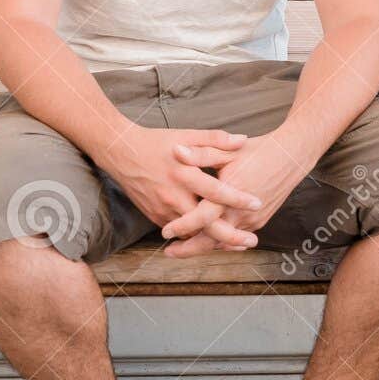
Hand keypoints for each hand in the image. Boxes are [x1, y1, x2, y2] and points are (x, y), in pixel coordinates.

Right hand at [105, 126, 264, 251]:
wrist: (120, 153)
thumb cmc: (156, 142)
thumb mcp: (186, 135)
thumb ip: (215, 139)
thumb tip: (243, 140)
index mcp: (184, 174)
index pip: (216, 191)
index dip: (238, 199)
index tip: (258, 203)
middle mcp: (174, 196)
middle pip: (206, 224)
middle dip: (230, 236)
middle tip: (252, 241)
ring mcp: (163, 210)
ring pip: (193, 233)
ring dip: (215, 241)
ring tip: (238, 244)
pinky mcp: (156, 216)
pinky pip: (180, 232)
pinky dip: (196, 236)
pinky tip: (213, 239)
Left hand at [158, 130, 308, 257]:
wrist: (291, 157)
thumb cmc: (257, 151)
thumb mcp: (227, 151)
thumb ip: (201, 154)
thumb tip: (176, 151)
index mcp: (230, 193)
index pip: (202, 217)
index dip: (182, 226)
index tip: (165, 232)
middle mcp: (241, 212)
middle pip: (212, 240)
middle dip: (189, 249)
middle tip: (169, 252)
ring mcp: (252, 220)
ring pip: (224, 241)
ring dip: (204, 246)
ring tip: (184, 248)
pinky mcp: (260, 222)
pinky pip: (236, 237)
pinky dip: (221, 240)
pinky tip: (208, 239)